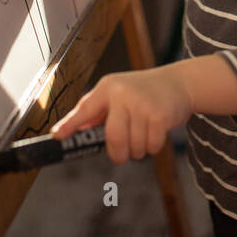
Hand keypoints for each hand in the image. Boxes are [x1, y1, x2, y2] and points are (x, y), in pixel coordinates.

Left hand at [50, 66, 193, 163]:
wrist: (179, 82)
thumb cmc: (143, 93)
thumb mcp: (118, 95)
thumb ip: (97, 113)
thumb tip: (73, 133)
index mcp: (107, 88)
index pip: (85, 109)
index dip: (70, 124)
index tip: (57, 135)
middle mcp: (122, 93)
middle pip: (113, 137)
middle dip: (118, 153)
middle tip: (122, 154)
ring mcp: (142, 103)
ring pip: (134, 146)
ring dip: (139, 150)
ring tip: (144, 133)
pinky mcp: (160, 115)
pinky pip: (151, 146)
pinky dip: (153, 147)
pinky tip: (157, 132)